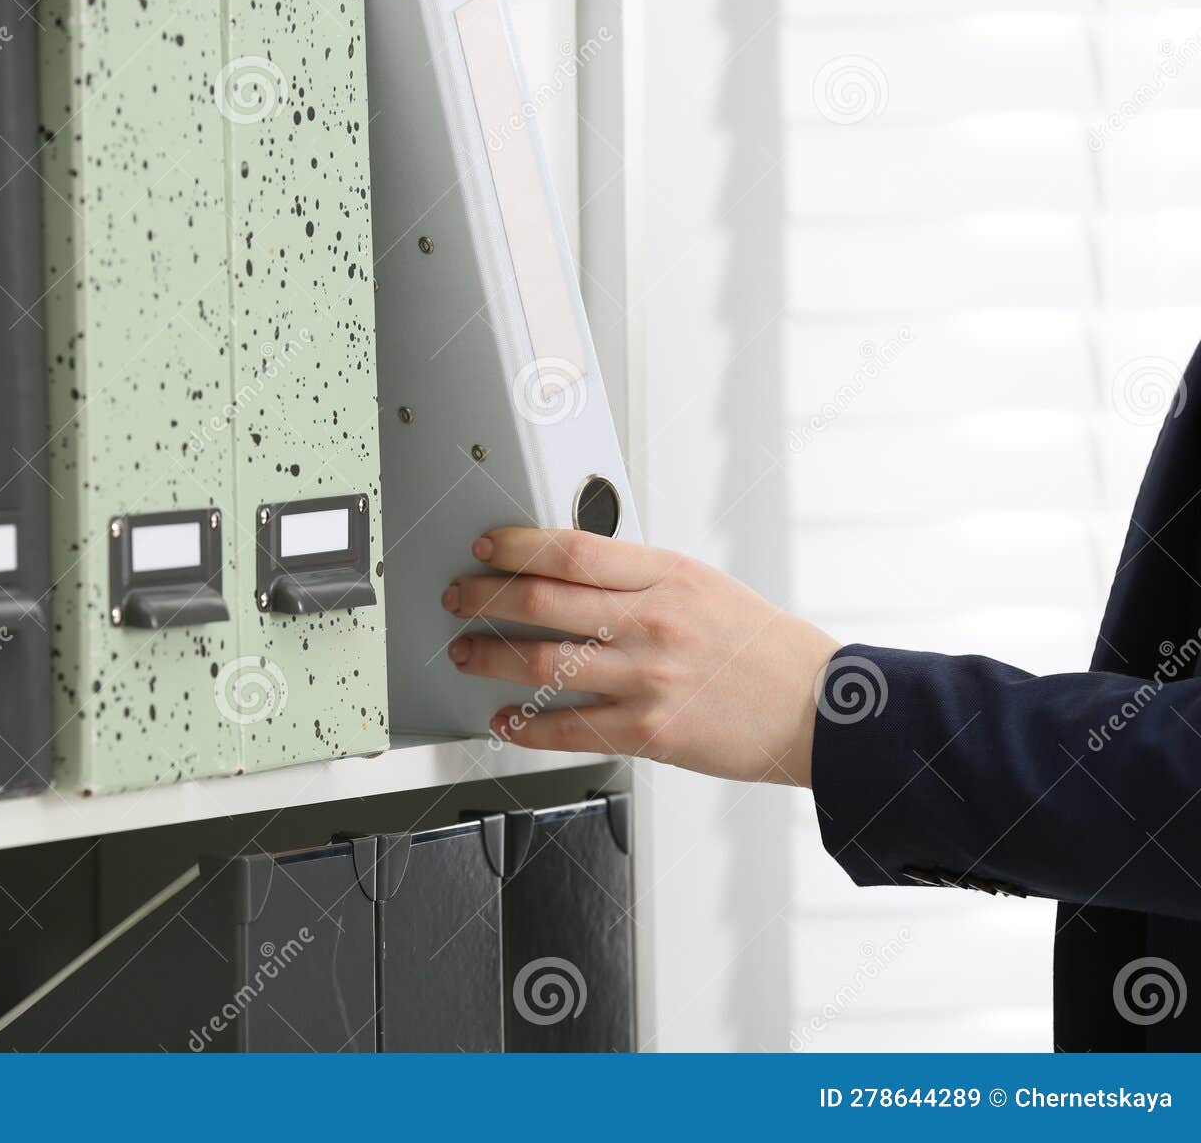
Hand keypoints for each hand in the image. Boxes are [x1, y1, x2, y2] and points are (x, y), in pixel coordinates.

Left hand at [442, 527, 839, 786]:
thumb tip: (568, 570)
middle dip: (486, 597)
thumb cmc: (760, 648)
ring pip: (545, 663)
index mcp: (668, 576)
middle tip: (459, 597)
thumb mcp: (703, 586)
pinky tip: (505, 720)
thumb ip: (639, 578)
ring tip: (465, 652)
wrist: (818, 710)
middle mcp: (654, 622)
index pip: (573, 549)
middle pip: (545, 601)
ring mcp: (649, 679)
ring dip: (490, 657)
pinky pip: (569, 729)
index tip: (486, 546)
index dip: (517, 546)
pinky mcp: (649, 732)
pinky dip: (526, 726)